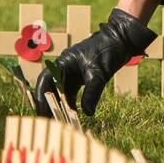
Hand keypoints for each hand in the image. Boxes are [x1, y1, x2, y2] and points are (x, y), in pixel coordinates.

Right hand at [34, 7, 154, 116]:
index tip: (41, 110)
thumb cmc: (108, 50)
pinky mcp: (81, 77)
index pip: (46, 79)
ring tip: (58, 121)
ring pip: (61, 91)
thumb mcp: (99, 73)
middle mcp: (65, 67)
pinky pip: (71, 92)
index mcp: (64, 61)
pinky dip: (71, 103)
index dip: (41, 95)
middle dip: (49, 104)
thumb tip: (87, 113)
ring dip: (60, 105)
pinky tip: (73, 115)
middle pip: (51, 88)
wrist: (122, 41)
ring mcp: (73, 72)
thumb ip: (92, 93)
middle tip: (47, 121)